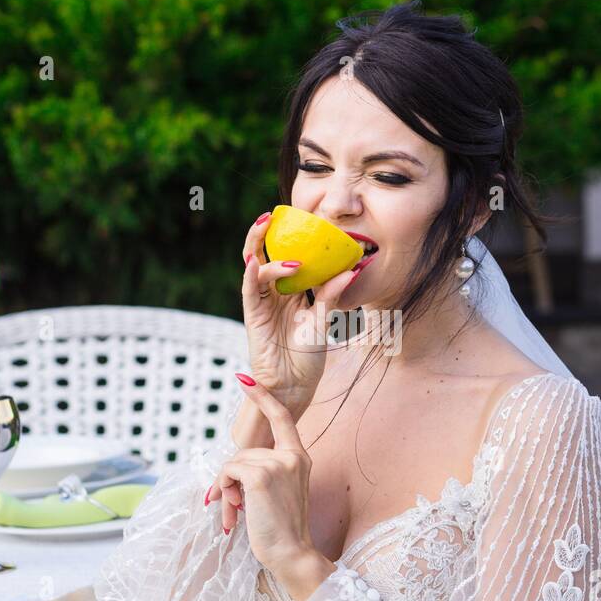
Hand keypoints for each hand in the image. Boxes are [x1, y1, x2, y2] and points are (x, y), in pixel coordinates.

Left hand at [207, 374, 324, 583]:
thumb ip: (262, 473)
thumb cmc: (281, 529)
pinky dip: (224, 490)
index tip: (245, 379)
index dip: (262, 397)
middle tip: (232, 506)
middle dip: (231, 478)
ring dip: (226, 489)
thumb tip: (231, 470)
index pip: (281, 418)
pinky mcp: (261, 476)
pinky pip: (229, 472)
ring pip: (233, 462)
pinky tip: (233, 512)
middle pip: (244, 451)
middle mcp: (292, 456)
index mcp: (299, 458)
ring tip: (234, 514)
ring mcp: (278, 464)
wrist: (292, 553)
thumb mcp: (277, 493)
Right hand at [239, 210, 360, 417]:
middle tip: (271, 214)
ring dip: (258, 247)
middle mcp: (273, 293)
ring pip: (253, 266)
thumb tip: (351, 270)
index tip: (299, 216)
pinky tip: (255, 262)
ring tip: (274, 235)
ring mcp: (261, 302)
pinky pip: (249, 289)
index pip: (285, 256)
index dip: (288, 237)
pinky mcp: (252, 315)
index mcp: (291, 291)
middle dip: (263, 233)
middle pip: (263, 255)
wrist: (293, 386)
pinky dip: (252, 274)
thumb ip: (331, 296)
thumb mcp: (324, 321)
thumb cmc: (308, 357)